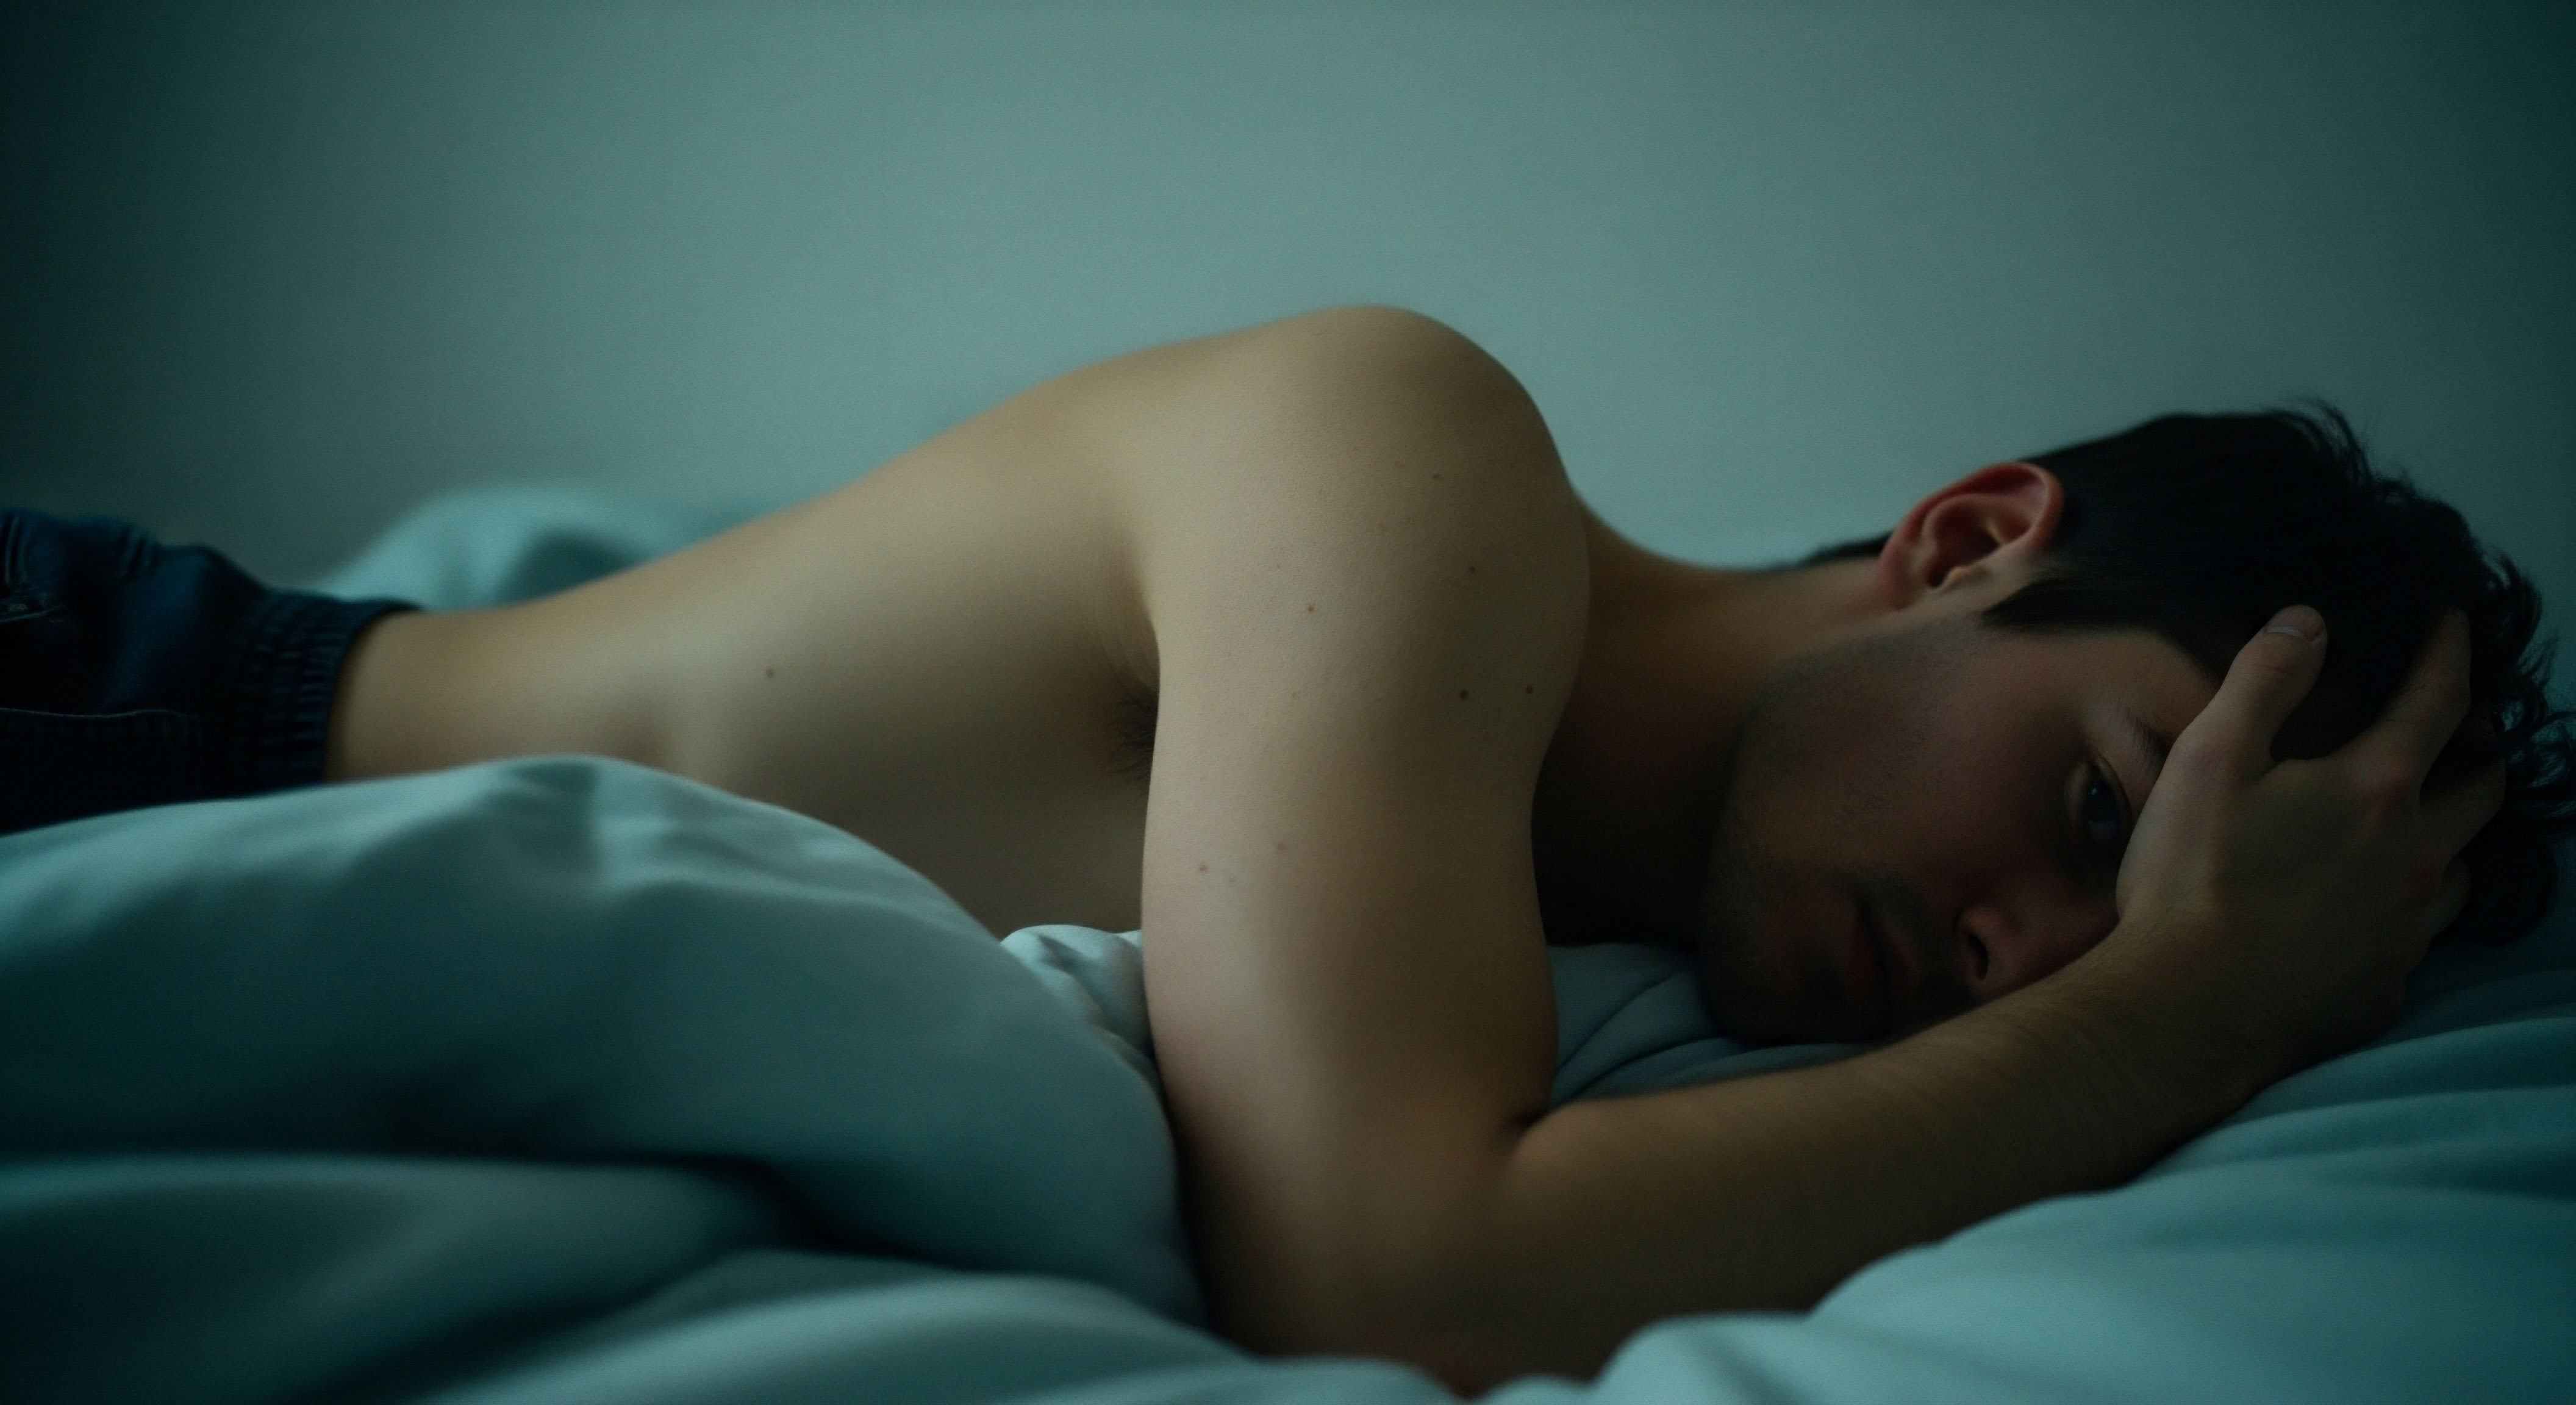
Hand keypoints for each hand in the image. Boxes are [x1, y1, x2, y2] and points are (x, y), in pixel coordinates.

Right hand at [2102, 607, 2506, 1077]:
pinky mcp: (2387, 985)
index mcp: (2377, 789)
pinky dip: (2407, 910)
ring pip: (2462, 869)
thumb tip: (2309, 621)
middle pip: (2484, 789)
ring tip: (2418, 826)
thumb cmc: (2193, 877)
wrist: (2187, 1008)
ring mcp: (2409, 928)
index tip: (2451, 624)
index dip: (2448, 653)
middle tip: (2453, 731)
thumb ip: (2265, 680)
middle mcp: (2417, 857)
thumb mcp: (2210, 758)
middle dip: (2478, 749)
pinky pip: (2418, 938)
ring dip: (2449, 836)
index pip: (2440, 701)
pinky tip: (2371, 912)